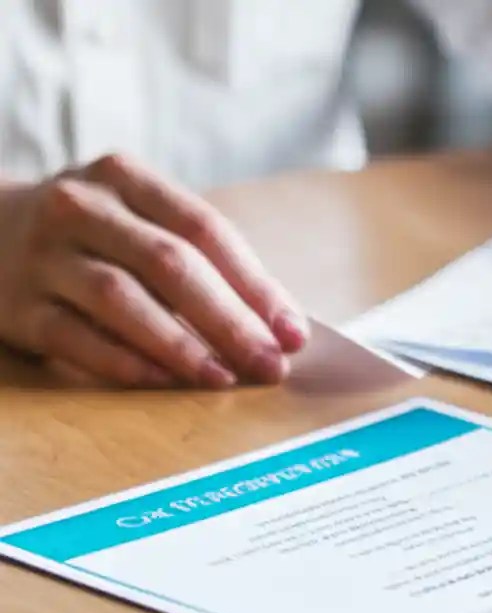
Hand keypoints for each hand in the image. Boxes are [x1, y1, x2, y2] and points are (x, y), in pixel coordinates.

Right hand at [0, 154, 308, 387]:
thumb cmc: (96, 235)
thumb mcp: (140, 221)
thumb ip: (205, 261)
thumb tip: (282, 326)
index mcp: (126, 178)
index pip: (204, 229)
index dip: (255, 284)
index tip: (292, 333)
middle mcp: (81, 208)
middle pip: (170, 264)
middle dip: (230, 320)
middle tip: (270, 365)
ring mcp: (42, 255)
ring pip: (122, 300)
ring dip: (181, 344)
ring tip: (224, 378)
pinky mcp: (16, 305)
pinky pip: (75, 338)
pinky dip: (125, 362)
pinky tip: (166, 382)